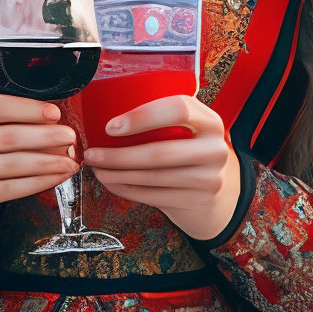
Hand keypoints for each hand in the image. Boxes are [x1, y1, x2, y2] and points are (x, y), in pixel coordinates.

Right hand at [0, 95, 78, 245]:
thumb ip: (0, 122)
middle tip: (70, 139)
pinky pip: (4, 189)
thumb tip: (51, 118)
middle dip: (44, 137)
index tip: (55, 114)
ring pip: (7, 165)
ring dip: (45, 163)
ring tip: (69, 161)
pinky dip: (34, 183)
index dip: (27, 109)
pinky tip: (52, 179)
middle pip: (4, 137)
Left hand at [83, 94, 240, 241]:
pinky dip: (126, 190)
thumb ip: (164, 116)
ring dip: (117, 174)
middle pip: (160, 152)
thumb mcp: (189, 127)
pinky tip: (111, 182)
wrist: (220, 193)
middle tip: (92, 153)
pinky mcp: (196, 202)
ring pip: (152, 177)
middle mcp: (214, 149)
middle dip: (118, 155)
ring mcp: (208, 179)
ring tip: (96, 168)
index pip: (178, 109)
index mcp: (210, 121)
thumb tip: (107, 109)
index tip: (111, 126)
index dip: (142, 116)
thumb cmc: (191, 149)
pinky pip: (153, 196)